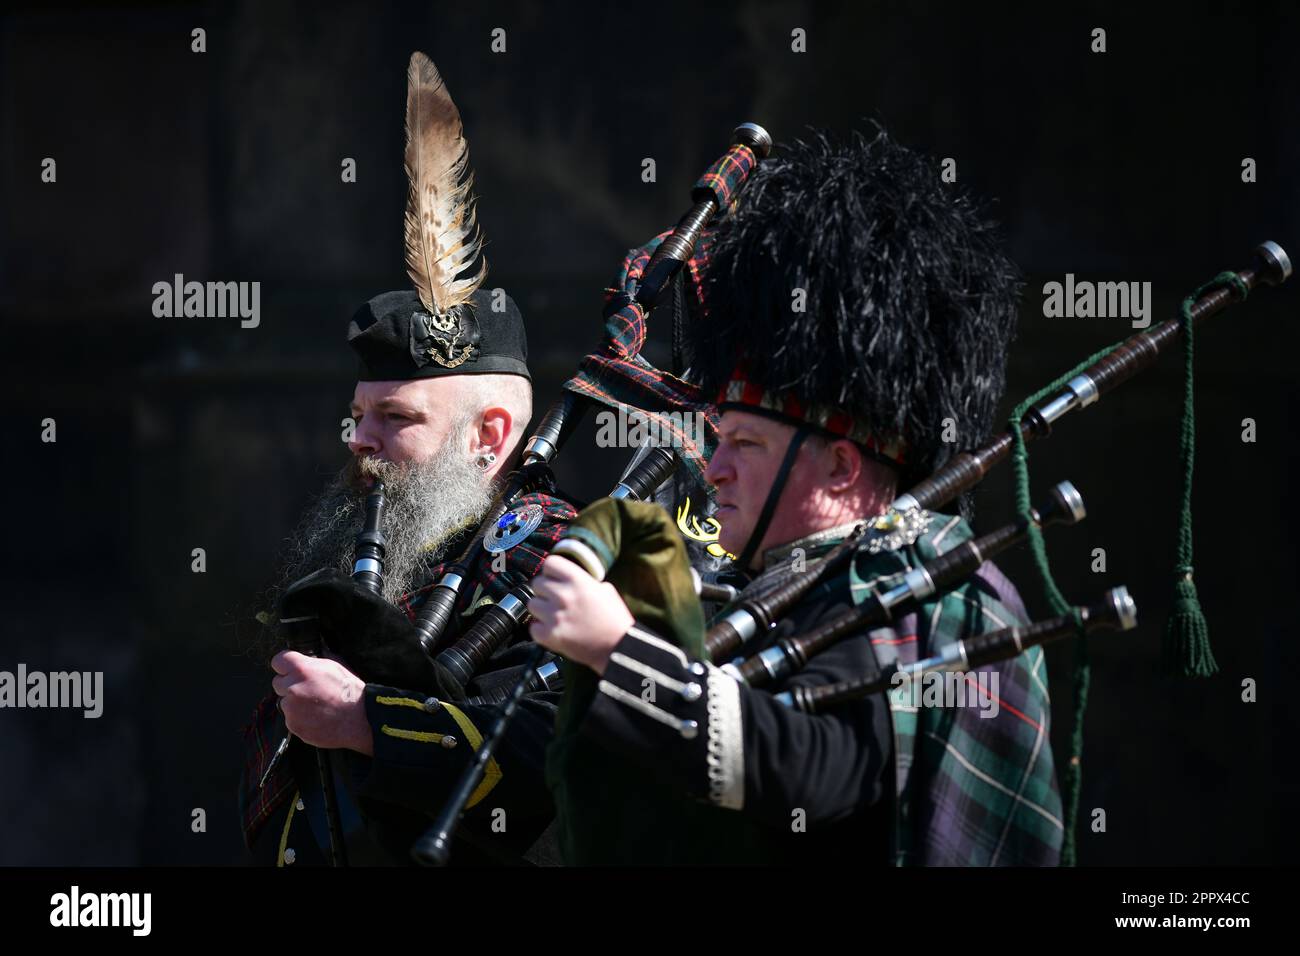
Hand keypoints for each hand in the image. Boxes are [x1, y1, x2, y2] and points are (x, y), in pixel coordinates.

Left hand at [271, 651, 373, 755]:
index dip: (285, 666)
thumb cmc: (350, 691)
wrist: (359, 720)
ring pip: (284, 702)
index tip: (290, 670)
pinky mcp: (293, 725)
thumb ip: (315, 660)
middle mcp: (293, 688)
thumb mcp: (336, 666)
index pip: (278, 661)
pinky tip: (316, 717)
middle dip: (289, 685)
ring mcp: (291, 709)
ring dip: (295, 704)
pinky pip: (290, 719)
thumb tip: (308, 654)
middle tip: (308, 690)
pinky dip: (299, 719)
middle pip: (277, 683)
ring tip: (316, 706)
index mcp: (302, 669)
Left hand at [529, 556, 633, 674]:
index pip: (550, 563)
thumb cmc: (615, 619)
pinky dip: (540, 629)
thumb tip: (569, 580)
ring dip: (541, 609)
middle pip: (537, 583)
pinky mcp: (550, 635)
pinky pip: (532, 627)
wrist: (618, 647)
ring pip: (532, 604)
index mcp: (578, 580)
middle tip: (555, 599)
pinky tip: (552, 629)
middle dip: (545, 590)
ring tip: (554, 615)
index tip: (554, 578)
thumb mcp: (606, 590)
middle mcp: (563, 595)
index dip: (552, 571)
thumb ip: (584, 581)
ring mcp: (555, 616)